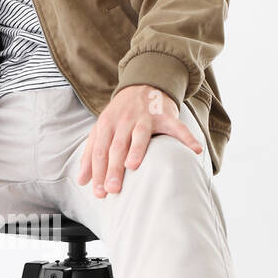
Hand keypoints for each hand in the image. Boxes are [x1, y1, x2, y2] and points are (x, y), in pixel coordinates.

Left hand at [77, 84, 202, 196]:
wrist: (143, 84)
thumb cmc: (120, 115)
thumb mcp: (102, 130)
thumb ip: (92, 155)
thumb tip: (82, 182)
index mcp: (106, 125)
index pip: (100, 151)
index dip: (98, 172)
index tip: (99, 192)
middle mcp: (124, 120)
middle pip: (117, 147)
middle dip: (113, 168)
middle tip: (113, 189)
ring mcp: (145, 116)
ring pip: (139, 135)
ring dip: (136, 150)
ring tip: (132, 166)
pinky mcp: (164, 115)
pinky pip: (177, 127)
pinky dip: (187, 137)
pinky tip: (195, 150)